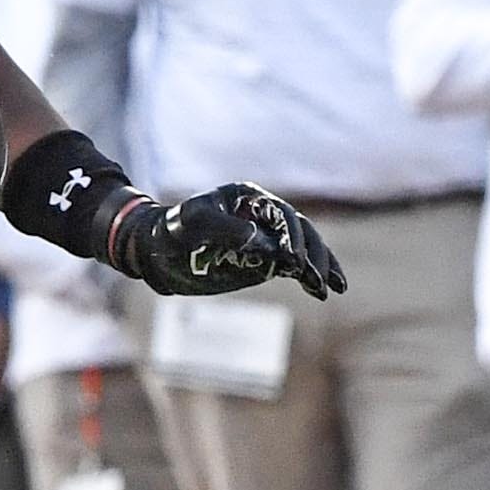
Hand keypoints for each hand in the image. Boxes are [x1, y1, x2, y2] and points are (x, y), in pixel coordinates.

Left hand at [113, 184, 346, 300]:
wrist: (157, 251)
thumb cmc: (172, 231)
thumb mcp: (195, 224)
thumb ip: (227, 229)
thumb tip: (260, 239)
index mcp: (249, 198)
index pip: (281, 214)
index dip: (291, 236)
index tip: (293, 261)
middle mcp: (262, 216)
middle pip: (301, 230)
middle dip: (313, 253)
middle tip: (315, 278)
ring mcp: (265, 238)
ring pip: (304, 248)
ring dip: (320, 265)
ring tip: (332, 287)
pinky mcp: (263, 259)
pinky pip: (293, 265)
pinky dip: (309, 276)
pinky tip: (320, 291)